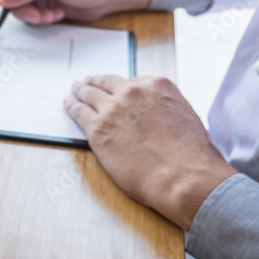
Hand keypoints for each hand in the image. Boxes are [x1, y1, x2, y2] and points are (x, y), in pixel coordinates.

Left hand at [63, 75, 235, 229]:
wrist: (182, 176)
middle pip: (107, 84)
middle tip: (87, 82)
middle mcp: (133, 91)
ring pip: (90, 95)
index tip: (113, 87)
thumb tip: (151, 114)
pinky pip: (79, 112)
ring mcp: (113, 109)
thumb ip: (164, 108)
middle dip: (96, 82)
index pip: (131, 81)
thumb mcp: (184, 116)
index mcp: (158, 86)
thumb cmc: (189, 156)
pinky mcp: (98, 128)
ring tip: (75, 90)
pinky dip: (71, 106)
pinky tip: (68, 104)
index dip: (120, 86)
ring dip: (81, 91)